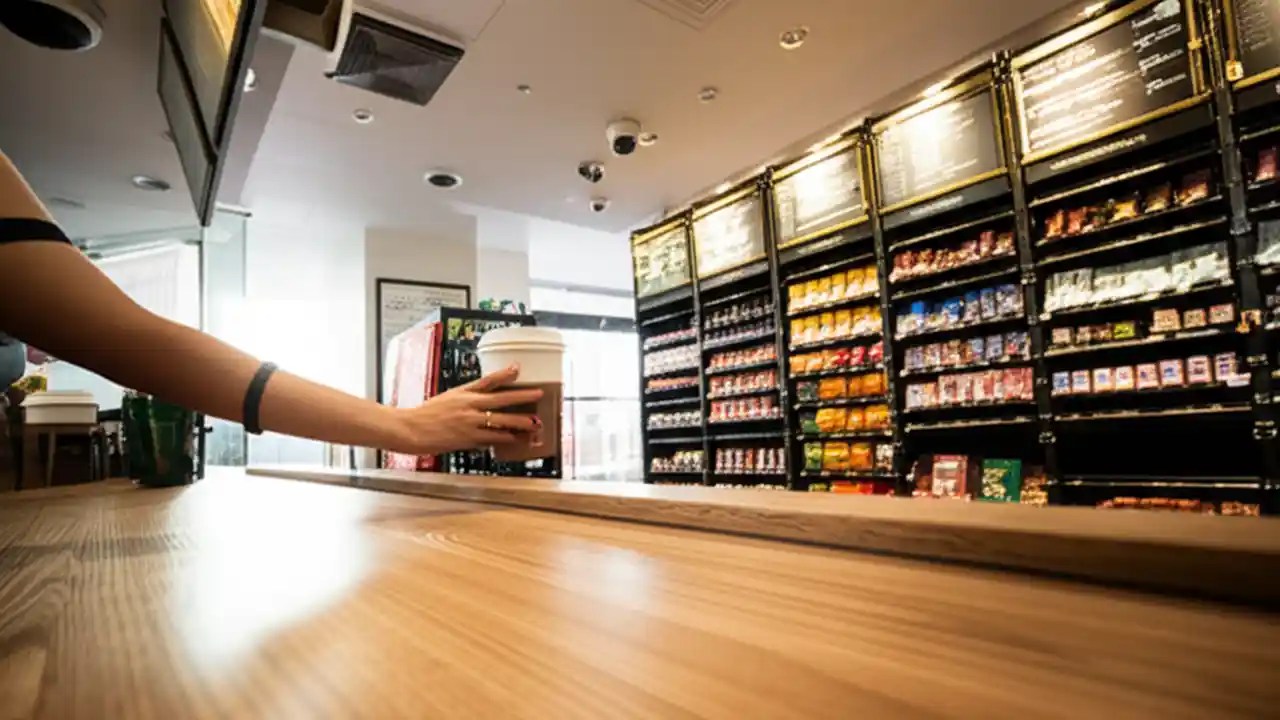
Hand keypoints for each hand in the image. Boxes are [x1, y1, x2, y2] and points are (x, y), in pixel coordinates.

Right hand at [389, 364, 543, 454]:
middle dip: (522, 396)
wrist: (411, 429)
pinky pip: (491, 438)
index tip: (518, 368)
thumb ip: (468, 397)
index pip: (487, 380)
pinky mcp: (468, 438)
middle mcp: (468, 405)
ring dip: (520, 422)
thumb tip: (486, 398)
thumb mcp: (448, 398)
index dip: (504, 373)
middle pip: (501, 398)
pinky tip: (515, 439)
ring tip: (535, 423)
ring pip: (500, 420)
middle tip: (539, 394)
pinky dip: (504, 438)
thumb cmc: (427, 415)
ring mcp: (469, 422)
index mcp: (463, 393)